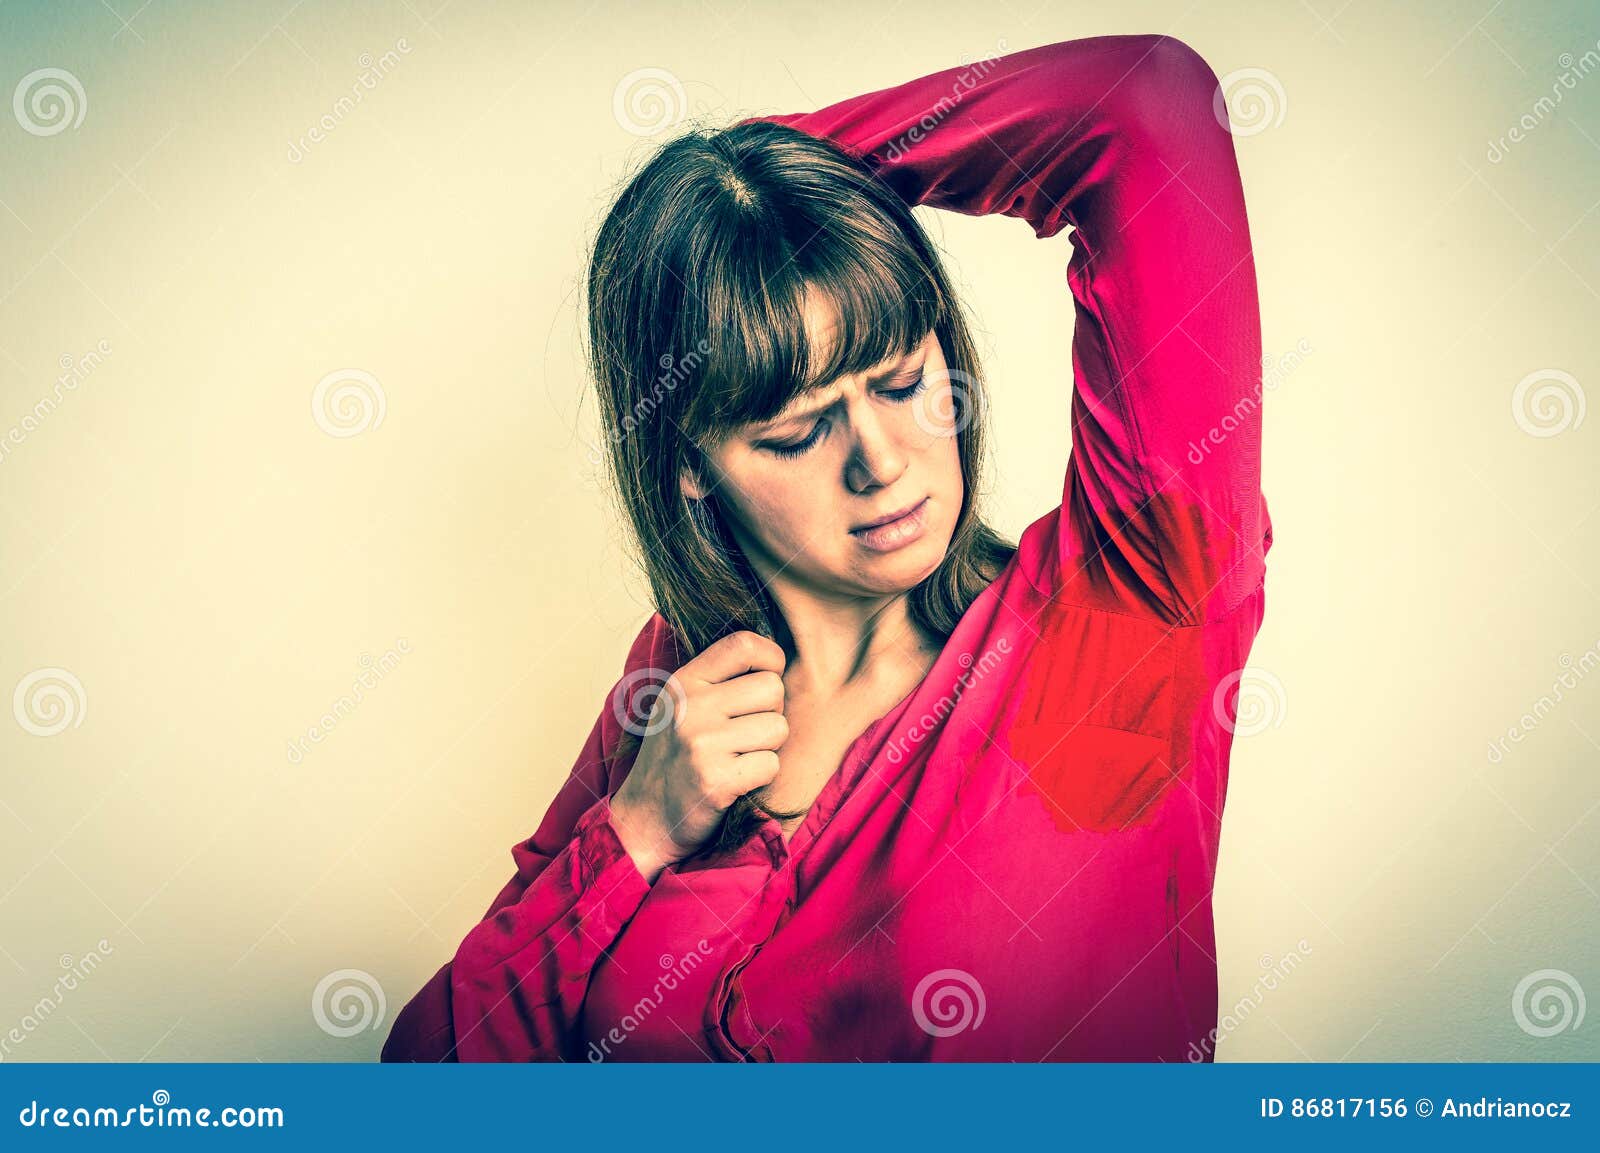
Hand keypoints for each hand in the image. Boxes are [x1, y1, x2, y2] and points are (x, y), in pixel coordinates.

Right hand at [610, 630, 787, 880]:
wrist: (644, 820)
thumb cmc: (674, 760)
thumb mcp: (679, 706)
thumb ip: (717, 679)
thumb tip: (775, 658)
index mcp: (684, 682)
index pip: (744, 644)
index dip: (771, 658)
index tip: (767, 677)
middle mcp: (691, 708)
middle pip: (772, 688)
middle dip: (771, 712)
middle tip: (746, 732)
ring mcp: (702, 744)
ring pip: (778, 728)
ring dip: (768, 747)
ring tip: (738, 757)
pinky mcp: (716, 781)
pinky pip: (771, 765)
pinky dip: (762, 776)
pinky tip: (737, 781)